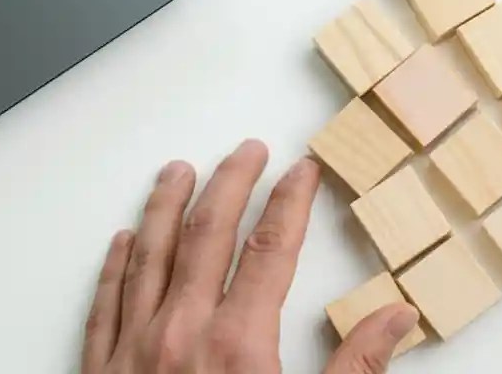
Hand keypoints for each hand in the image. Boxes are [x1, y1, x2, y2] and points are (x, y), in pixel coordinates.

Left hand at [82, 140, 418, 373]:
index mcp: (238, 344)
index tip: (303, 170)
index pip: (271, 248)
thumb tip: (396, 317)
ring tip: (176, 171)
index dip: (291, 200)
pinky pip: (104, 304)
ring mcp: (132, 352)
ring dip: (164, 206)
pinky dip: (114, 266)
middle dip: (230, 183)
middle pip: (206, 234)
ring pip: (148, 256)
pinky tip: (121, 241)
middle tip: (247, 151)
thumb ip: (356, 368)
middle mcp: (180, 334)